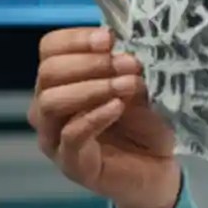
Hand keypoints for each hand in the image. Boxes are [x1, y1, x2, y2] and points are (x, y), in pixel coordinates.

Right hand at [28, 27, 180, 207]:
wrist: (159, 168)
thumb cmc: (143, 122)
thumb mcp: (138, 85)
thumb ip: (126, 65)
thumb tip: (124, 45)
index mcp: (61, 81)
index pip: (50, 48)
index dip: (77, 39)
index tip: (109, 39)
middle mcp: (48, 106)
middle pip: (48, 72)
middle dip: (89, 63)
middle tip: (127, 64)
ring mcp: (55, 138)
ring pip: (51, 102)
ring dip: (91, 88)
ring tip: (126, 85)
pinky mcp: (71, 164)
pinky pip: (70, 135)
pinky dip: (94, 116)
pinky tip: (117, 107)